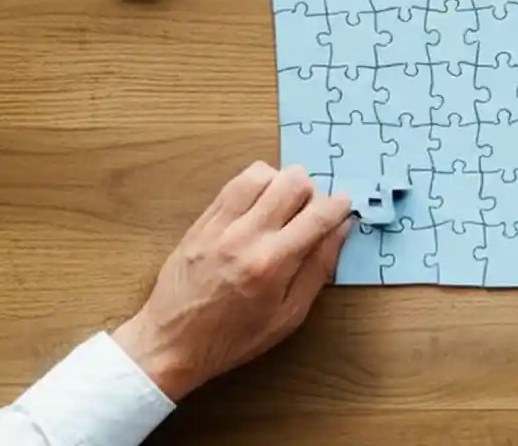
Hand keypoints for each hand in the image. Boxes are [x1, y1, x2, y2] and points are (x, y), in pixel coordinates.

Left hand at [111, 163, 350, 399]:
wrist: (172, 343)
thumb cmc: (234, 339)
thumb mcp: (288, 316)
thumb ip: (318, 269)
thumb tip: (341, 230)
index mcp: (272, 265)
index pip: (317, 217)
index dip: (339, 205)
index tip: (345, 204)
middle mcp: (246, 238)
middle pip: (293, 183)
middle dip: (312, 191)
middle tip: (310, 212)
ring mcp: (220, 226)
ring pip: (263, 174)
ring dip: (281, 183)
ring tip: (282, 206)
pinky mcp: (201, 222)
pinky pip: (234, 184)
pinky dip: (255, 185)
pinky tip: (258, 205)